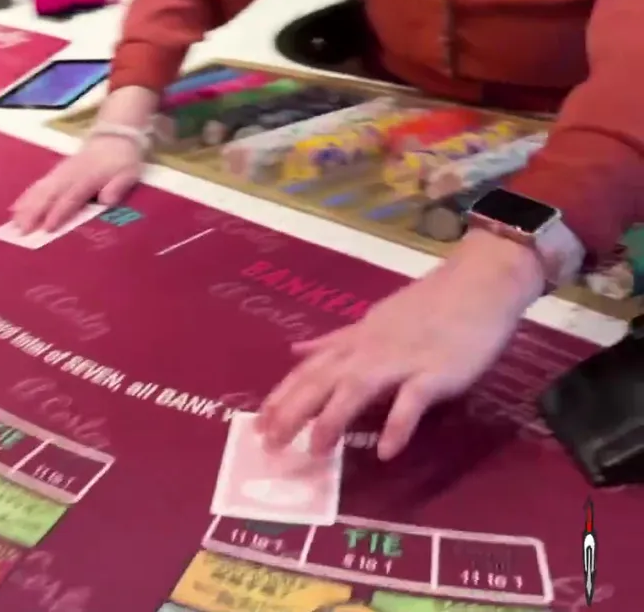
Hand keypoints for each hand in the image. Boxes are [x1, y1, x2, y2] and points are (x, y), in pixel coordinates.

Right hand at [10, 85, 157, 232]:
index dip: (59, 212)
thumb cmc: (122, 160)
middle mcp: (70, 175)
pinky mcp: (56, 172)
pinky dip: (26, 196)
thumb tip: (106, 200)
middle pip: (49, 194)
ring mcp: (60, 172)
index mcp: (88, 178)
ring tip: (13, 221)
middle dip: (34, 212)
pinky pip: (38, 184)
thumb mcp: (128, 173)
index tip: (47, 228)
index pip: (71, 197)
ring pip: (40, 189)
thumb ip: (118, 186)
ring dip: (26, 205)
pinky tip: (15, 207)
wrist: (114, 135)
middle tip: (21, 230)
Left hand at [255, 231, 545, 460]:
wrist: (479, 283)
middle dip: (292, 413)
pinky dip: (397, 426)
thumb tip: (296, 350)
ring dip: (333, 420)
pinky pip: (411, 401)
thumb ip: (335, 341)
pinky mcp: (435, 373)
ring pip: (356, 389)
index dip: (281, 397)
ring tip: (316, 452)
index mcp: (355, 342)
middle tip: (268, 446)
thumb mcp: (371, 322)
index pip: (308, 371)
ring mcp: (402, 361)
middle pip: (321, 381)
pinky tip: (384, 452)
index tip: (257, 424)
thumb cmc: (428, 306)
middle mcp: (369, 351)